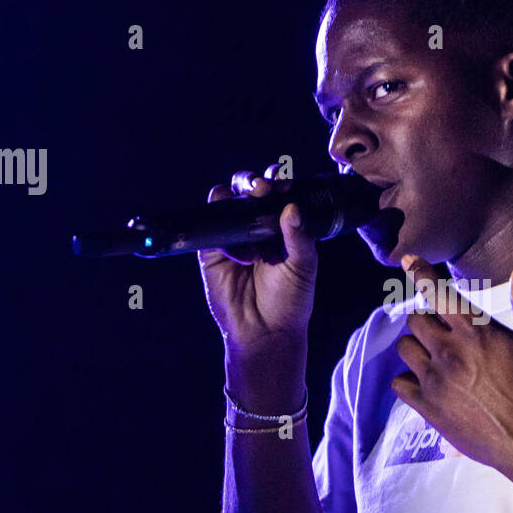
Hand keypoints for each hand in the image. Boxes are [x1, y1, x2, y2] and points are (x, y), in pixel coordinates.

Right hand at [197, 162, 317, 355]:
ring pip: (227, 203)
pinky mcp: (211, 250)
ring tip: (250, 197)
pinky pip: (209, 225)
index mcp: (282, 227)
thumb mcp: (303, 266)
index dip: (278, 183)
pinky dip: (218, 218)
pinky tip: (233, 227)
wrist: (265, 331)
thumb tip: (291, 207)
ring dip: (235, 193)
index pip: (277, 195)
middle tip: (262, 187)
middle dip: (253, 182)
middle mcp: (256, 227)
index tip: (282, 180)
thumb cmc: (290, 300)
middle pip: (248, 192)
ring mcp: (232, 237)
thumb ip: (299, 237)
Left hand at [389, 256, 512, 485]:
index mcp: (477, 330)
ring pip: (404, 348)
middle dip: (427, 320)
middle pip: (415, 319)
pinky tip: (427, 385)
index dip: (420, 272)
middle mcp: (450, 350)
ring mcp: (435, 380)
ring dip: (417, 348)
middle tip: (444, 333)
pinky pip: (399, 383)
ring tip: (436, 359)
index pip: (437, 291)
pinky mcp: (427, 408)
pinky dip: (409, 380)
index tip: (408, 261)